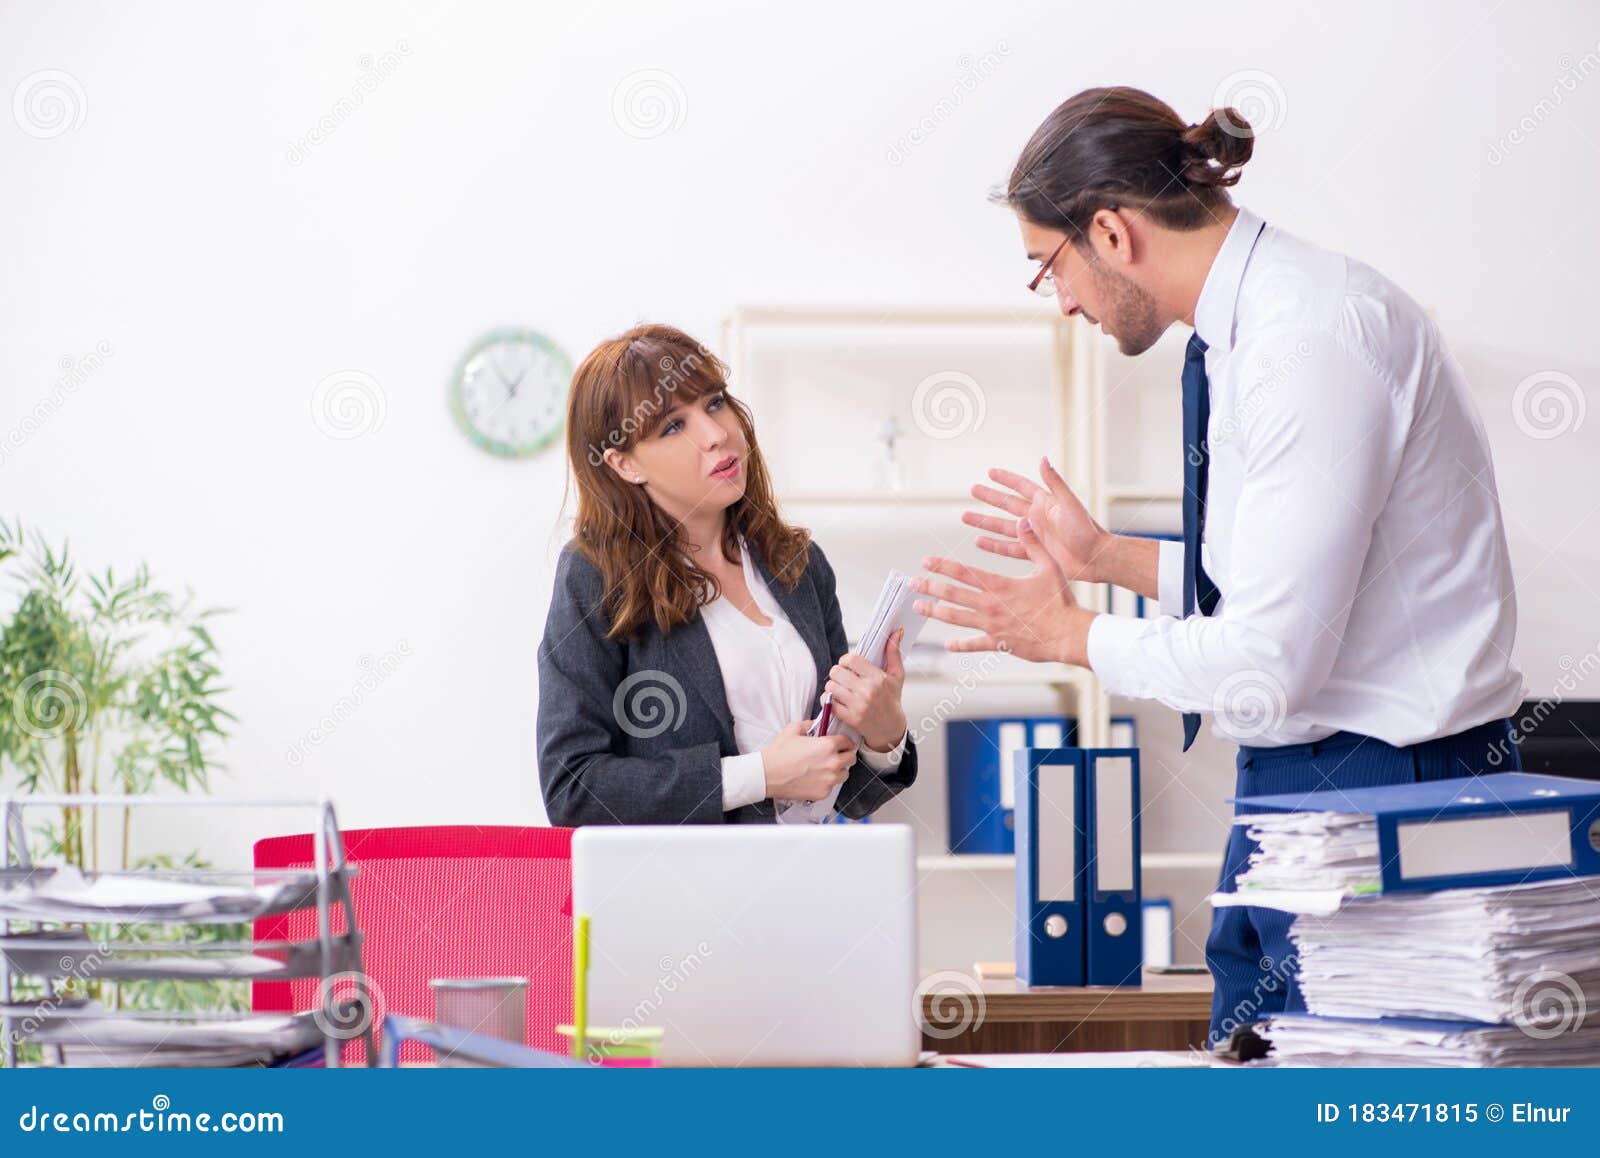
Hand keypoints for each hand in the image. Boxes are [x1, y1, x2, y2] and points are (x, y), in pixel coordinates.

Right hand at [761, 720, 857, 800]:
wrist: (767, 775)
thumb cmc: (778, 754)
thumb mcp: (793, 729)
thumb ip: (809, 724)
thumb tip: (815, 724)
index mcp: (827, 746)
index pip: (848, 742)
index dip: (845, 741)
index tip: (842, 744)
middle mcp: (832, 763)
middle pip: (851, 758)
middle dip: (845, 755)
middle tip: (836, 755)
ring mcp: (829, 780)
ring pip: (845, 773)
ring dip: (839, 770)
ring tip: (826, 768)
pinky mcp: (823, 792)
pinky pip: (833, 786)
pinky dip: (827, 782)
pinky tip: (816, 778)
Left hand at [825, 629, 907, 751]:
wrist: (891, 729)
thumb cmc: (892, 700)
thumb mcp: (897, 675)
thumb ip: (893, 652)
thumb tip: (897, 631)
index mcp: (878, 677)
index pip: (850, 659)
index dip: (845, 660)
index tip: (849, 666)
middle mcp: (868, 691)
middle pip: (836, 671)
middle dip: (837, 673)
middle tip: (842, 678)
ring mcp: (858, 705)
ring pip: (830, 686)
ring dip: (832, 687)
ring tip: (840, 689)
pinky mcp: (850, 718)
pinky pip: (829, 702)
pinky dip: (829, 700)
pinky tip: (837, 700)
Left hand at [912, 517, 1096, 664]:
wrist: (1067, 635)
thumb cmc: (1060, 602)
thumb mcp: (1048, 566)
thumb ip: (1033, 543)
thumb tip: (1024, 521)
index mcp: (1000, 586)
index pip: (963, 573)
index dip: (942, 566)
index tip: (926, 562)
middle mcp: (990, 606)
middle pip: (953, 595)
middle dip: (930, 587)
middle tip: (912, 583)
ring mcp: (992, 626)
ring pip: (956, 618)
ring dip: (935, 611)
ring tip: (918, 607)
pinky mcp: (999, 643)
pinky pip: (975, 644)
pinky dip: (960, 644)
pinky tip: (947, 644)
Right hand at [963, 457, 1109, 582]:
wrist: (1095, 558)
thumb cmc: (1086, 530)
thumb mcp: (1069, 503)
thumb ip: (1054, 482)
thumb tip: (1043, 458)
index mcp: (1045, 502)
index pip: (1021, 486)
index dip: (1006, 479)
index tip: (990, 472)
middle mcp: (1036, 517)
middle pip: (1007, 505)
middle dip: (990, 497)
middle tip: (973, 490)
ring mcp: (1033, 535)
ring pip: (1002, 526)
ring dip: (985, 522)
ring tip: (966, 517)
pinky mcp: (1033, 552)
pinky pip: (1008, 547)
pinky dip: (993, 545)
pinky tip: (979, 541)